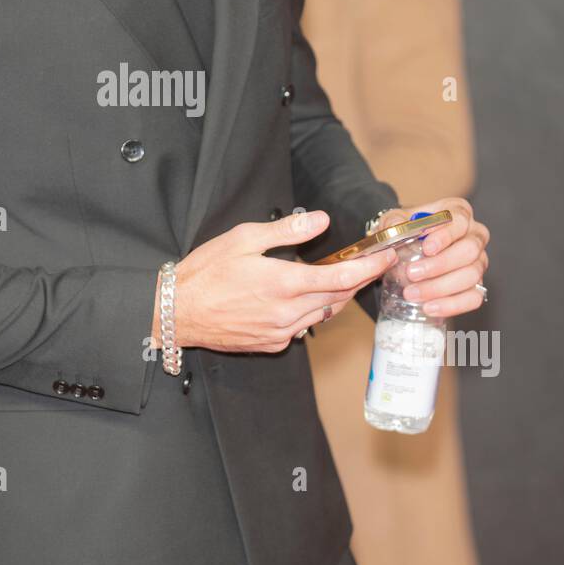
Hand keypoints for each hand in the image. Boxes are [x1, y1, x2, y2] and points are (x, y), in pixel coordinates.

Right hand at [151, 210, 400, 353]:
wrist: (177, 313)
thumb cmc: (205, 272)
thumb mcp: (243, 238)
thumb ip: (287, 231)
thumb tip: (320, 220)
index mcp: (284, 283)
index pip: (342, 276)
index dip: (369, 267)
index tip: (386, 257)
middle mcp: (288, 312)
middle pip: (339, 296)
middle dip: (359, 280)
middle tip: (372, 264)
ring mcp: (280, 332)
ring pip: (324, 314)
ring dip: (338, 296)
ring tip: (345, 278)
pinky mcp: (271, 344)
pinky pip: (302, 327)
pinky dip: (312, 311)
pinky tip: (304, 298)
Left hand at [377, 197, 488, 316]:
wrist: (406, 248)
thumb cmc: (405, 230)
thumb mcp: (395, 221)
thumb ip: (393, 223)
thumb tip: (395, 229)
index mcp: (459, 212)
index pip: (460, 221)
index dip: (445, 235)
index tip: (426, 248)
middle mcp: (475, 235)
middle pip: (469, 250)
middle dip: (440, 264)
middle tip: (412, 273)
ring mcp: (478, 261)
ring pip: (472, 275)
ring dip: (441, 287)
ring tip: (412, 293)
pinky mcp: (477, 285)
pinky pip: (474, 297)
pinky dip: (452, 305)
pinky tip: (429, 307)